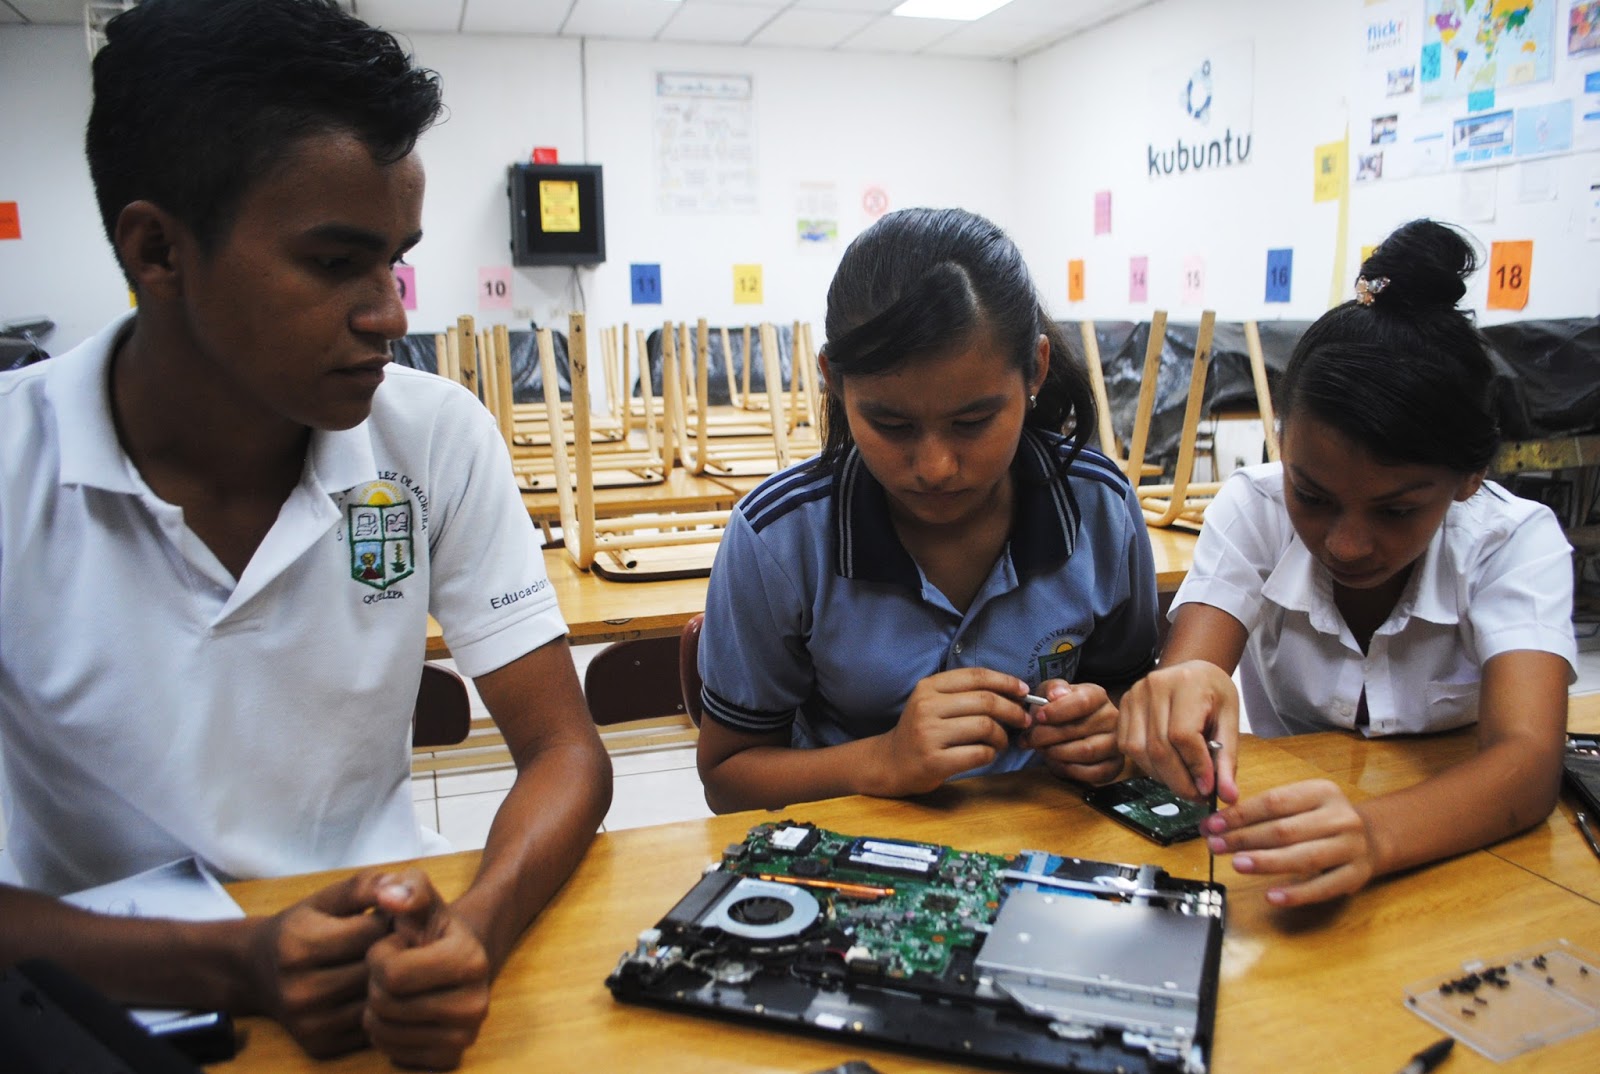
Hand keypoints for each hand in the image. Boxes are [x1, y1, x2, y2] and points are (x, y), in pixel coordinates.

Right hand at [248, 872, 393, 1058]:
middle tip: (390, 939)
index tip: (384, 917)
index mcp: (298, 946)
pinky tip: (371, 988)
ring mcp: (309, 1023)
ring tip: (382, 962)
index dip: (388, 918)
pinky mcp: (320, 1045)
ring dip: (388, 979)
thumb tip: (400, 892)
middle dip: (392, 949)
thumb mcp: (327, 897)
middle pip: (376, 966)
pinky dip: (377, 1005)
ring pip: (377, 997)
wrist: (256, 972)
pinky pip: (370, 1025)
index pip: (373, 931)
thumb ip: (366, 885)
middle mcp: (299, 990)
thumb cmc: (302, 926)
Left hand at [364, 869, 491, 1070]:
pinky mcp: (449, 1060)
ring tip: (395, 990)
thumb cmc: (430, 927)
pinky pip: (391, 1054)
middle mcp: (475, 1006)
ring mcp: (464, 1038)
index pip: (392, 974)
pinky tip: (399, 1012)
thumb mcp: (420, 897)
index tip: (393, 945)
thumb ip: (405, 887)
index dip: (379, 956)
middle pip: (385, 1005)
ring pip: (383, 1033)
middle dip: (375, 983)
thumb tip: (388, 897)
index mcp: (471, 961)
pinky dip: (385, 1034)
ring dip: (376, 1009)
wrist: (456, 960)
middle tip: (392, 970)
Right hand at [864, 668, 1033, 797]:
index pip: (976, 676)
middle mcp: (926, 707)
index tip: (1024, 691)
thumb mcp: (933, 702)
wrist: (891, 762)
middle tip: (1024, 720)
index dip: (1006, 681)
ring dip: (1002, 736)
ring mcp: (928, 734)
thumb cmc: (922, 731)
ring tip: (1001, 741)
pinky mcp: (934, 761)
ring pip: (985, 727)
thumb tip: (1013, 692)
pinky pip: (979, 753)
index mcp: (928, 687)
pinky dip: (991, 753)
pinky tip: (987, 754)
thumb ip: (964, 693)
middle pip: (985, 701)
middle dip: (1013, 710)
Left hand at [1021, 680, 1121, 784]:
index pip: (1082, 701)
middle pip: (1080, 729)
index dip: (1057, 710)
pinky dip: (1069, 769)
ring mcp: (1116, 743)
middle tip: (1032, 739)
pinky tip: (1057, 762)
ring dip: (1057, 753)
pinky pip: (1092, 772)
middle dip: (1048, 735)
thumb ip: (1051, 689)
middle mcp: (1112, 718)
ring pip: (1086, 751)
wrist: (1072, 732)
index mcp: (1098, 696)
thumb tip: (1055, 695)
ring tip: (1043, 749)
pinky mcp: (1114, 765)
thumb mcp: (1051, 693)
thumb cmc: (1060, 710)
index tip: (1039, 717)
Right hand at [1118, 660, 1239, 802]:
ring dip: (1162, 776)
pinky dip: (1147, 766)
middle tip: (1197, 795)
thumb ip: (1228, 759)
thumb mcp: (1230, 721)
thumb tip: (1228, 796)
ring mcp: (1134, 695)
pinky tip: (1166, 768)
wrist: (1192, 672)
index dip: (1195, 767)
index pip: (1183, 735)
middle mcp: (1154, 686)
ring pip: (1140, 751)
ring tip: (1183, 782)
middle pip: (1159, 747)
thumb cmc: (1213, 694)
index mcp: (1187, 683)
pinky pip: (1127, 747)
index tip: (1209, 788)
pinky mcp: (1123, 707)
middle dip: (1179, 780)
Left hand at [1205, 779, 1376, 906]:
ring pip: (1302, 857)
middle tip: (1216, 846)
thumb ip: (1266, 811)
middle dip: (1244, 839)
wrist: (1371, 838)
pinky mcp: (1356, 875)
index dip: (1239, 815)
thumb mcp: (1301, 805)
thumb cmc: (1321, 821)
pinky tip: (1271, 896)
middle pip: (1284, 830)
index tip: (1212, 825)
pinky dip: (1295, 893)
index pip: (1273, 802)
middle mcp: (1340, 817)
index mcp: (1322, 792)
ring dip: (1265, 862)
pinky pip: (1322, 887)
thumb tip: (1219, 823)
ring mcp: (1351, 847)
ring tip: (1237, 864)